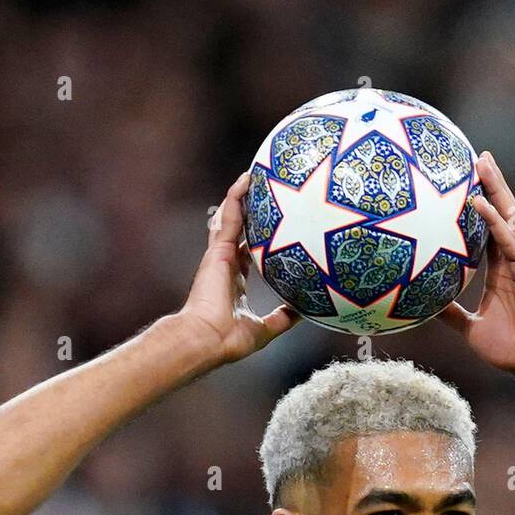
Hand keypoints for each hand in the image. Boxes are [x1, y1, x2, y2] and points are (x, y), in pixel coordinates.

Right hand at [177, 171, 299, 368]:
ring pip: (232, 217)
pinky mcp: (218, 249)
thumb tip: (306, 312)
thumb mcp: (267, 329)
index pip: (247, 253)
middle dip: (249, 212)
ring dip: (242, 196)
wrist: (207, 339)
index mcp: (235, 282)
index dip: (258, 240)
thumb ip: (284, 318)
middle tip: (264, 193)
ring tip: (256, 175)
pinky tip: (247, 179)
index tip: (273, 228)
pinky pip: (229, 216)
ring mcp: (220, 255)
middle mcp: (227, 265)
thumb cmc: (231, 339)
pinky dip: (236, 196)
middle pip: (238, 230)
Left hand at [441, 152, 514, 385]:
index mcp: (500, 271)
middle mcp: (512, 260)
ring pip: (508, 216)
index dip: (478, 207)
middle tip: (477, 157)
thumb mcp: (470, 329)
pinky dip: (494, 221)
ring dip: (495, 189)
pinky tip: (479, 203)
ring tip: (482, 162)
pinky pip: (508, 240)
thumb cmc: (510, 349)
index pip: (488, 230)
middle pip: (501, 213)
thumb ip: (451, 313)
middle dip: (491, 185)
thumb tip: (424, 305)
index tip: (464, 184)